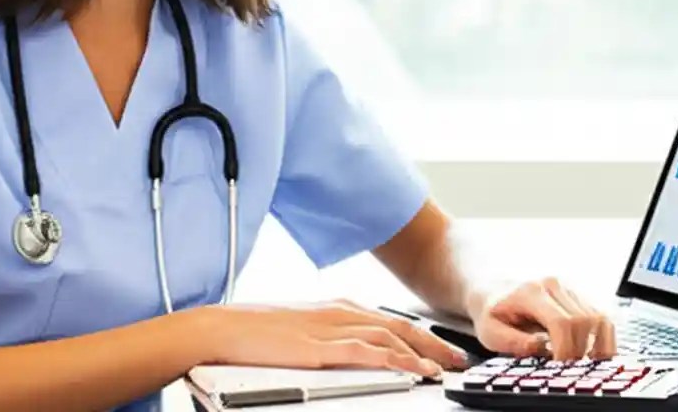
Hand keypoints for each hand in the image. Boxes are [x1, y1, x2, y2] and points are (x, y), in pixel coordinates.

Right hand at [196, 299, 471, 377]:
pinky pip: (369, 353)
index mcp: (335, 307)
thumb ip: (325, 336)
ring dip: (422, 352)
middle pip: (398, 325)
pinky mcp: (321, 347)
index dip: (419, 334)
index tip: (439, 348)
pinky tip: (415, 371)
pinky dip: (397, 360)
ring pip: (390, 337)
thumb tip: (346, 350)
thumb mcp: (298, 330)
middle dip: (431, 342)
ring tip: (444, 368)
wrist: (221, 329)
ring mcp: (331, 328)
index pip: (388, 319)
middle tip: (456, 359)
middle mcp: (339, 312)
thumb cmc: (252, 333)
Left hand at [468, 277, 615, 360]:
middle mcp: (554, 284)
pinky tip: (592, 353)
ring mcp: (570, 288)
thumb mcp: (490, 331)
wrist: (494, 289)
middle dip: (581, 351)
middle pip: (584, 320)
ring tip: (584, 364)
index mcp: (530, 292)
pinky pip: (602, 316)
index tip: (559, 368)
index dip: (566, 350)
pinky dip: (603, 337)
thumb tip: (542, 348)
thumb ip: (513, 341)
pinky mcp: (579, 295)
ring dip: (597, 345)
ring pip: (599, 317)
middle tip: (569, 369)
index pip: (561, 321)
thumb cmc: (493, 312)